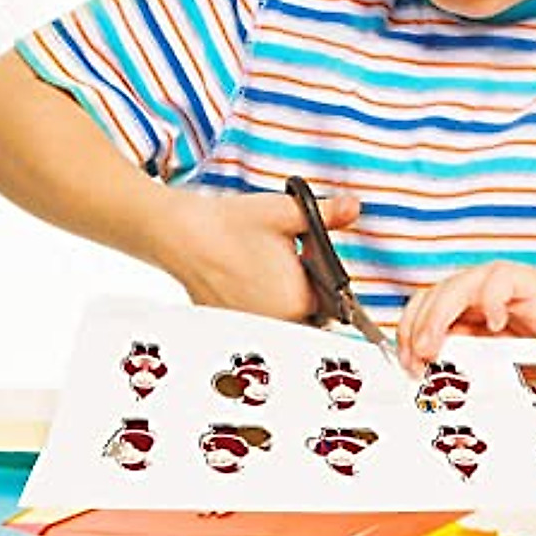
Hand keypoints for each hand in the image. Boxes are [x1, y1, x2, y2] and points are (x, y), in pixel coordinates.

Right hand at [152, 187, 361, 321]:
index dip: (330, 286)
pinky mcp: (230, 325)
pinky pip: (258, 323)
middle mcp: (276, 322)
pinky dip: (260, 308)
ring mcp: (251, 327)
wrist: (182, 234)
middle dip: (310, 297)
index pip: (334, 306)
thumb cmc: (231, 224)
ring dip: (285, 305)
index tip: (316, 270)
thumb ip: (327, 214)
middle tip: (291, 268)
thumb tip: (353, 208)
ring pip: (284, 323)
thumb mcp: (287, 212)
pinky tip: (248, 283)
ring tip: (268, 275)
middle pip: (311, 319)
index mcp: (297, 301)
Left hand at [397, 261, 535, 373]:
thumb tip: (423, 375)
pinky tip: (496, 324)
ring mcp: (500, 284)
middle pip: (431, 295)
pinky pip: (499, 280)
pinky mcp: (526, 282)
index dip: (405, 332)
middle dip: (416, 325)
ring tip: (436, 344)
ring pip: (457, 285)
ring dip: (439, 315)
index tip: (407, 365)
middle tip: (418, 356)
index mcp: (462, 312)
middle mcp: (476, 293)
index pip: (420, 309)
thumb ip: (460, 363)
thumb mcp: (488, 367)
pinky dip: (491, 300)